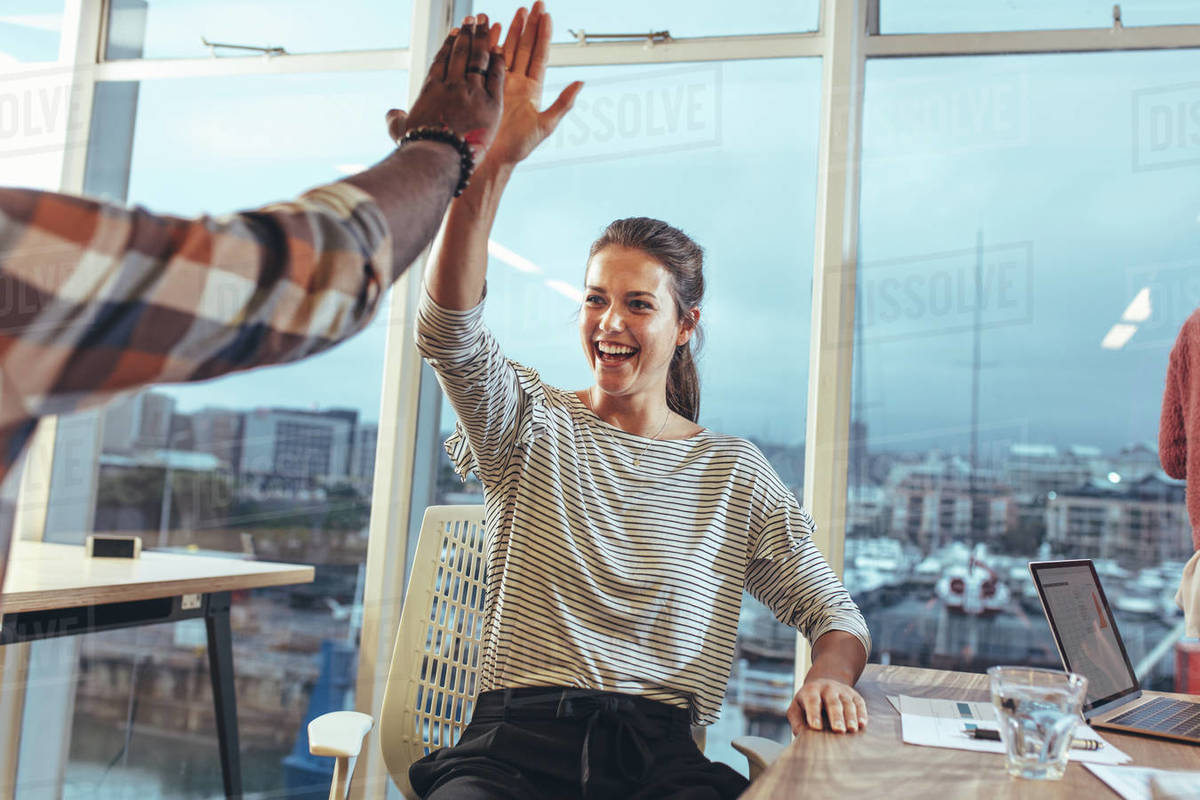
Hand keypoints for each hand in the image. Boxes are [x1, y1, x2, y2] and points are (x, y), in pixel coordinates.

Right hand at [387, 15, 504, 157]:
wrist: (438, 158)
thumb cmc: (418, 148)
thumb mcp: (400, 132)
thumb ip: (395, 119)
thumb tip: (392, 113)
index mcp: (431, 89)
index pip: (442, 60)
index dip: (449, 44)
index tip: (455, 32)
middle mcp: (452, 85)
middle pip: (461, 53)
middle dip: (467, 34)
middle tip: (473, 20)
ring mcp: (472, 92)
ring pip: (478, 59)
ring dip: (482, 39)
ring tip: (485, 25)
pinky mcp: (491, 104)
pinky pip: (496, 76)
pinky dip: (498, 60)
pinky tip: (501, 49)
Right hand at [484, 2, 583, 167]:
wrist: (492, 157)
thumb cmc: (519, 147)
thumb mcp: (546, 125)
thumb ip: (563, 103)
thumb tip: (581, 82)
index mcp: (533, 89)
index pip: (540, 55)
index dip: (543, 34)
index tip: (546, 15)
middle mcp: (518, 82)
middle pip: (525, 47)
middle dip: (530, 25)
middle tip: (535, 4)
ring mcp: (502, 82)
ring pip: (508, 49)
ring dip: (512, 30)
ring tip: (518, 10)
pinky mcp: (486, 86)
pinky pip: (489, 60)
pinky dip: (491, 43)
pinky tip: (493, 27)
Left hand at [786, 678, 867, 734]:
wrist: (823, 684)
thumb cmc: (807, 703)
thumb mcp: (797, 707)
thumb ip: (796, 720)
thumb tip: (801, 734)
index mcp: (810, 691)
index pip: (812, 701)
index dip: (814, 713)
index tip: (816, 727)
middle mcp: (827, 688)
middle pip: (832, 702)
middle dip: (836, 716)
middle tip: (838, 730)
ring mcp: (842, 690)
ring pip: (847, 703)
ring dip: (850, 716)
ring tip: (852, 729)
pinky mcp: (854, 694)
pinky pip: (859, 703)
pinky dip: (861, 713)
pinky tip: (862, 724)